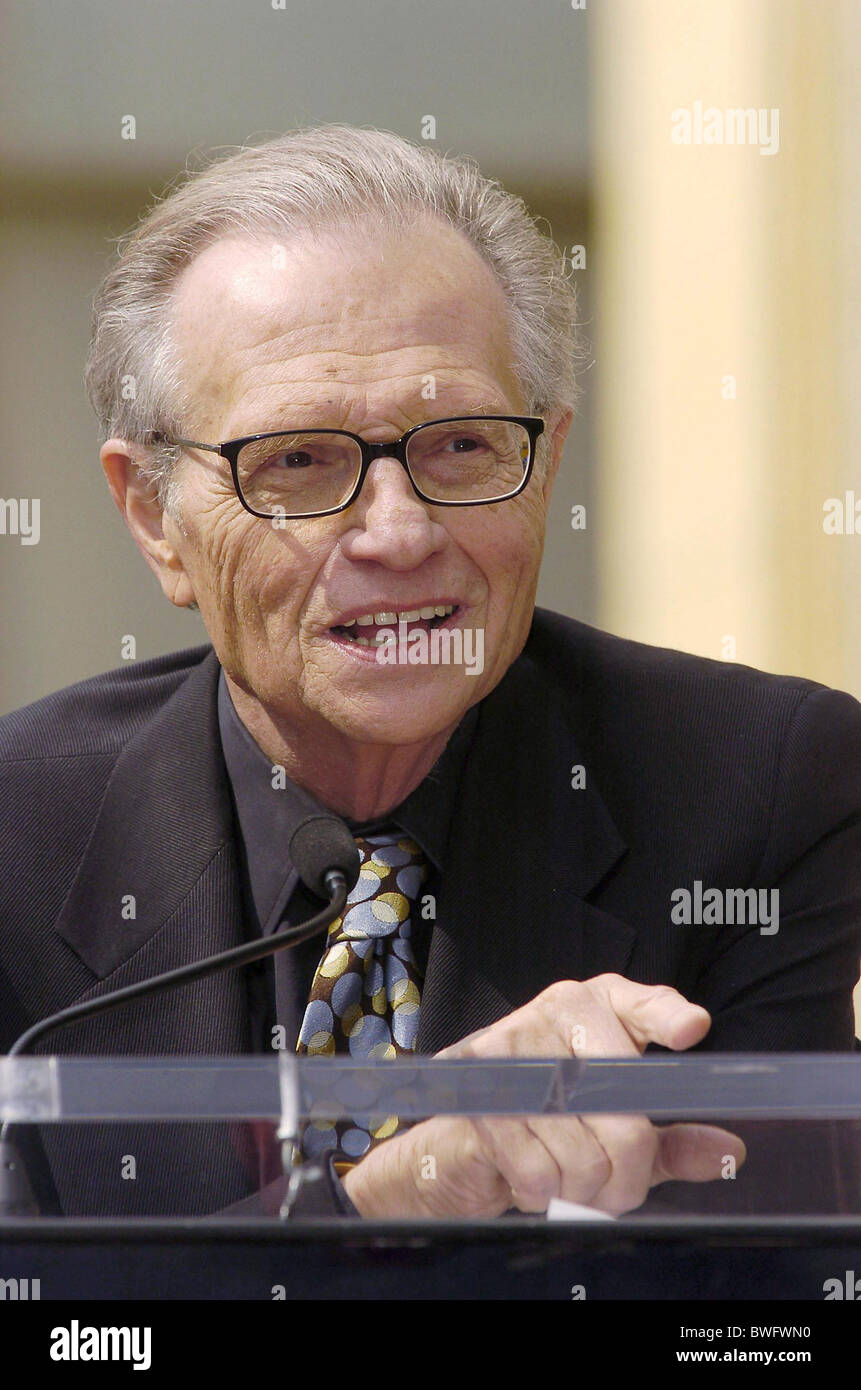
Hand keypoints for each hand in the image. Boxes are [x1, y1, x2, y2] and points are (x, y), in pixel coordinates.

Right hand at [342, 976, 745, 1217]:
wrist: (462, 1138)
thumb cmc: (552, 1122)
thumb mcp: (618, 1127)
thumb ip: (673, 1140)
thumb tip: (728, 1149)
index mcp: (598, 1006)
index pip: (642, 1005)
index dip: (667, 1018)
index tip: (691, 1030)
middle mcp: (557, 1012)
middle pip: (625, 1116)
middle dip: (628, 1175)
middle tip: (616, 1188)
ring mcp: (513, 1045)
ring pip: (584, 1155)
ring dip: (583, 1191)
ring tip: (569, 1178)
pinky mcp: (477, 1089)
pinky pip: (538, 1170)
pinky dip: (544, 1193)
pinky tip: (535, 1174)